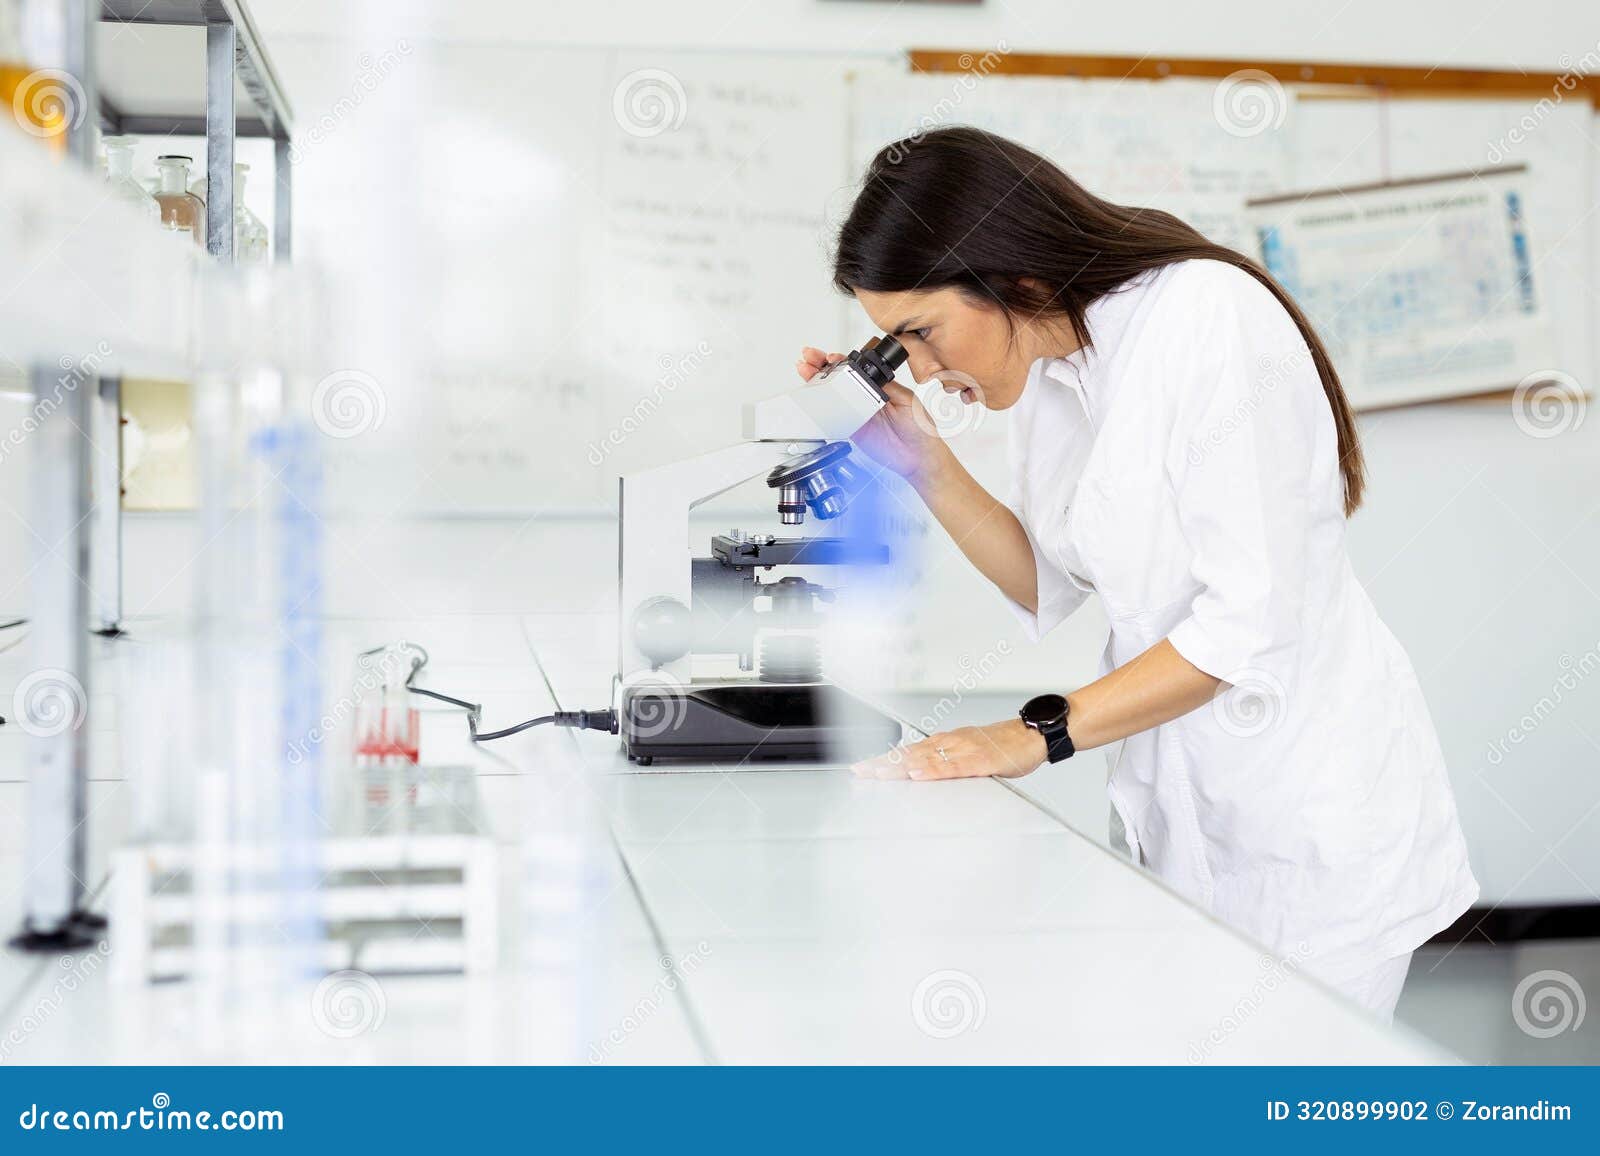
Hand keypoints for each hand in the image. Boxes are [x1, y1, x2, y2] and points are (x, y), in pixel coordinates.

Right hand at [796, 346, 953, 485]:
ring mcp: (856, 413)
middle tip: (809, 357)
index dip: (839, 361)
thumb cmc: (920, 429)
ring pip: (831, 395)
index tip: (829, 356)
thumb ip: (886, 388)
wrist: (919, 457)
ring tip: (804, 370)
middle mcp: (865, 397)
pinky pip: (832, 417)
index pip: (855, 368)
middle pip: (838, 378)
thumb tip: (869, 376)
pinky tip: (810, 396)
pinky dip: (820, 408)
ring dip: (816, 381)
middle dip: (821, 366)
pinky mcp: (851, 429)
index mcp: (879, 386)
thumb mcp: (907, 400)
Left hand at [850, 718, 1047, 780]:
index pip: (909, 751)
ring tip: (879, 774)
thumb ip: (947, 764)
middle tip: (860, 770)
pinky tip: (918, 774)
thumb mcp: (969, 754)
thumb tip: (924, 776)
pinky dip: (934, 770)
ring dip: (900, 766)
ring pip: (927, 758)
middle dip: (884, 763)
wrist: (1032, 736)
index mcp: (946, 742)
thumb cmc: (1003, 747)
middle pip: (911, 753)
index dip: (885, 759)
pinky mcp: (980, 760)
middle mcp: (950, 742)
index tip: (863, 767)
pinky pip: (953, 766)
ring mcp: (964, 749)